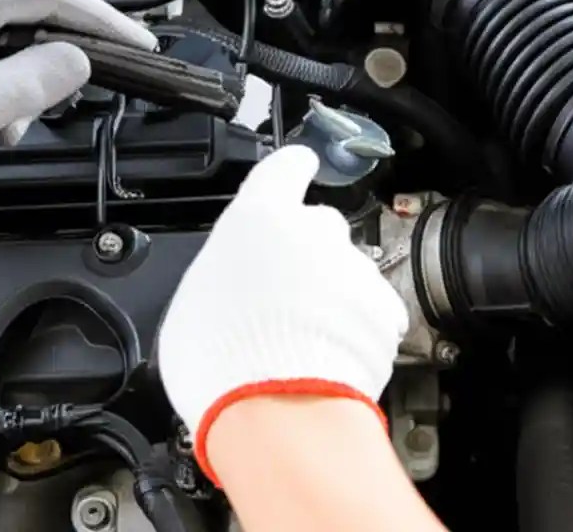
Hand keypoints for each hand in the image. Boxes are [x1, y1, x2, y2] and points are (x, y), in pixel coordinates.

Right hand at [158, 145, 408, 482]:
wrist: (276, 408)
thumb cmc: (223, 360)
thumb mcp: (190, 309)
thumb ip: (216, 281)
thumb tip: (218, 296)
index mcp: (257, 219)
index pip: (281, 169)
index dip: (290, 167)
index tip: (297, 164)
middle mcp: (313, 233)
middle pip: (315, 228)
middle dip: (304, 256)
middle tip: (278, 299)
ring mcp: (353, 270)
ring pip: (345, 272)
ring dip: (330, 297)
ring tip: (301, 340)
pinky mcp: (382, 308)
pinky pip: (371, 309)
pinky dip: (356, 327)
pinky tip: (329, 353)